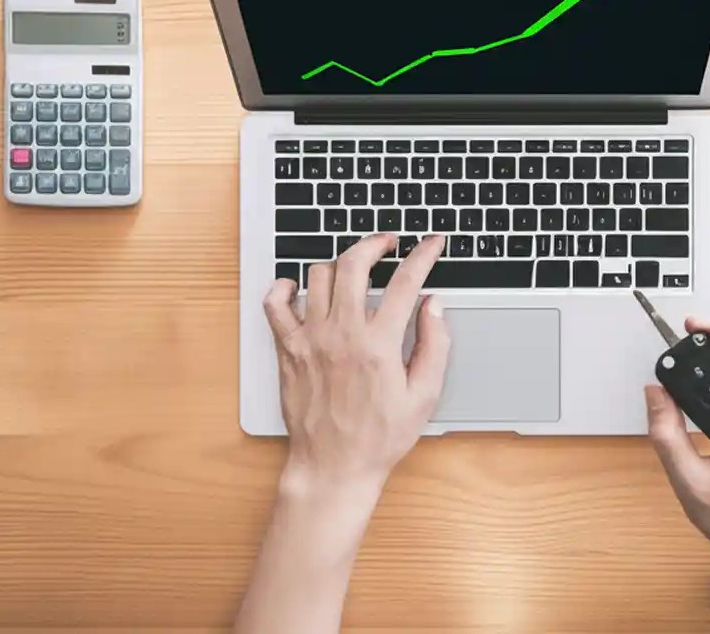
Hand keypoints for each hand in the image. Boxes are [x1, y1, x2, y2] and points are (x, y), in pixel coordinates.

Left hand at [261, 233, 450, 492]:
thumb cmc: (378, 438)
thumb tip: (434, 307)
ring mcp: (309, 339)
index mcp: (379, 345)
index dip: (423, 255)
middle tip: (387, 243)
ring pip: (318, 276)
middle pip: (354, 264)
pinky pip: (275, 304)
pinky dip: (285, 288)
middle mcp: (341, 335)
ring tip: (352, 270)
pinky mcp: (287, 350)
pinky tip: (298, 288)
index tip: (432, 244)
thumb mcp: (424, 396)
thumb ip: (434, 346)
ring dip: (339, 265)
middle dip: (375, 243)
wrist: (333, 467)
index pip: (405, 282)